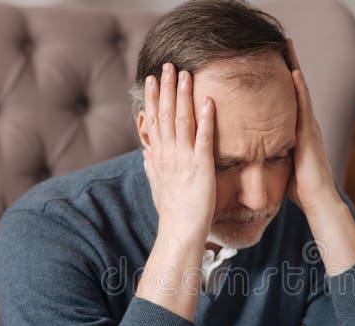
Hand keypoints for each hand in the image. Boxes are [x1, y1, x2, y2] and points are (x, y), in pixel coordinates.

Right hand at [142, 63, 215, 242]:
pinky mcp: (201, 167)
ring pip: (182, 120)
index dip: (153, 98)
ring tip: (185, 74)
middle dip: (166, 88)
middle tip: (167, 65)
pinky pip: (203, 138)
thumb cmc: (171, 213)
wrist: (180, 231)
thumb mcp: (157, 186)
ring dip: (183, 95)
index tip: (151, 80)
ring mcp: (183, 159)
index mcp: (158, 157)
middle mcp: (167, 154)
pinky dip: (206, 118)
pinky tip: (208, 100)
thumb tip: (145, 154)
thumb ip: (152, 168)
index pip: (153, 121)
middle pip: (165, 114)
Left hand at [285, 38, 342, 214]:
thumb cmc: (300, 190)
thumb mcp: (282, 167)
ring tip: (287, 45)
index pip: (288, 99)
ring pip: (301, 91)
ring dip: (295, 67)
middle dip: (289, 64)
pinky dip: (300, 89)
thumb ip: (273, 155)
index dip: (281, 79)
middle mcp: (305, 125)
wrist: (317, 202)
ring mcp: (309, 128)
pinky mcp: (310, 135)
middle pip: (296, 88)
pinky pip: (304, 107)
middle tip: (282, 41)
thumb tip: (254, 154)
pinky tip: (293, 71)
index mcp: (297, 132)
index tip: (271, 60)